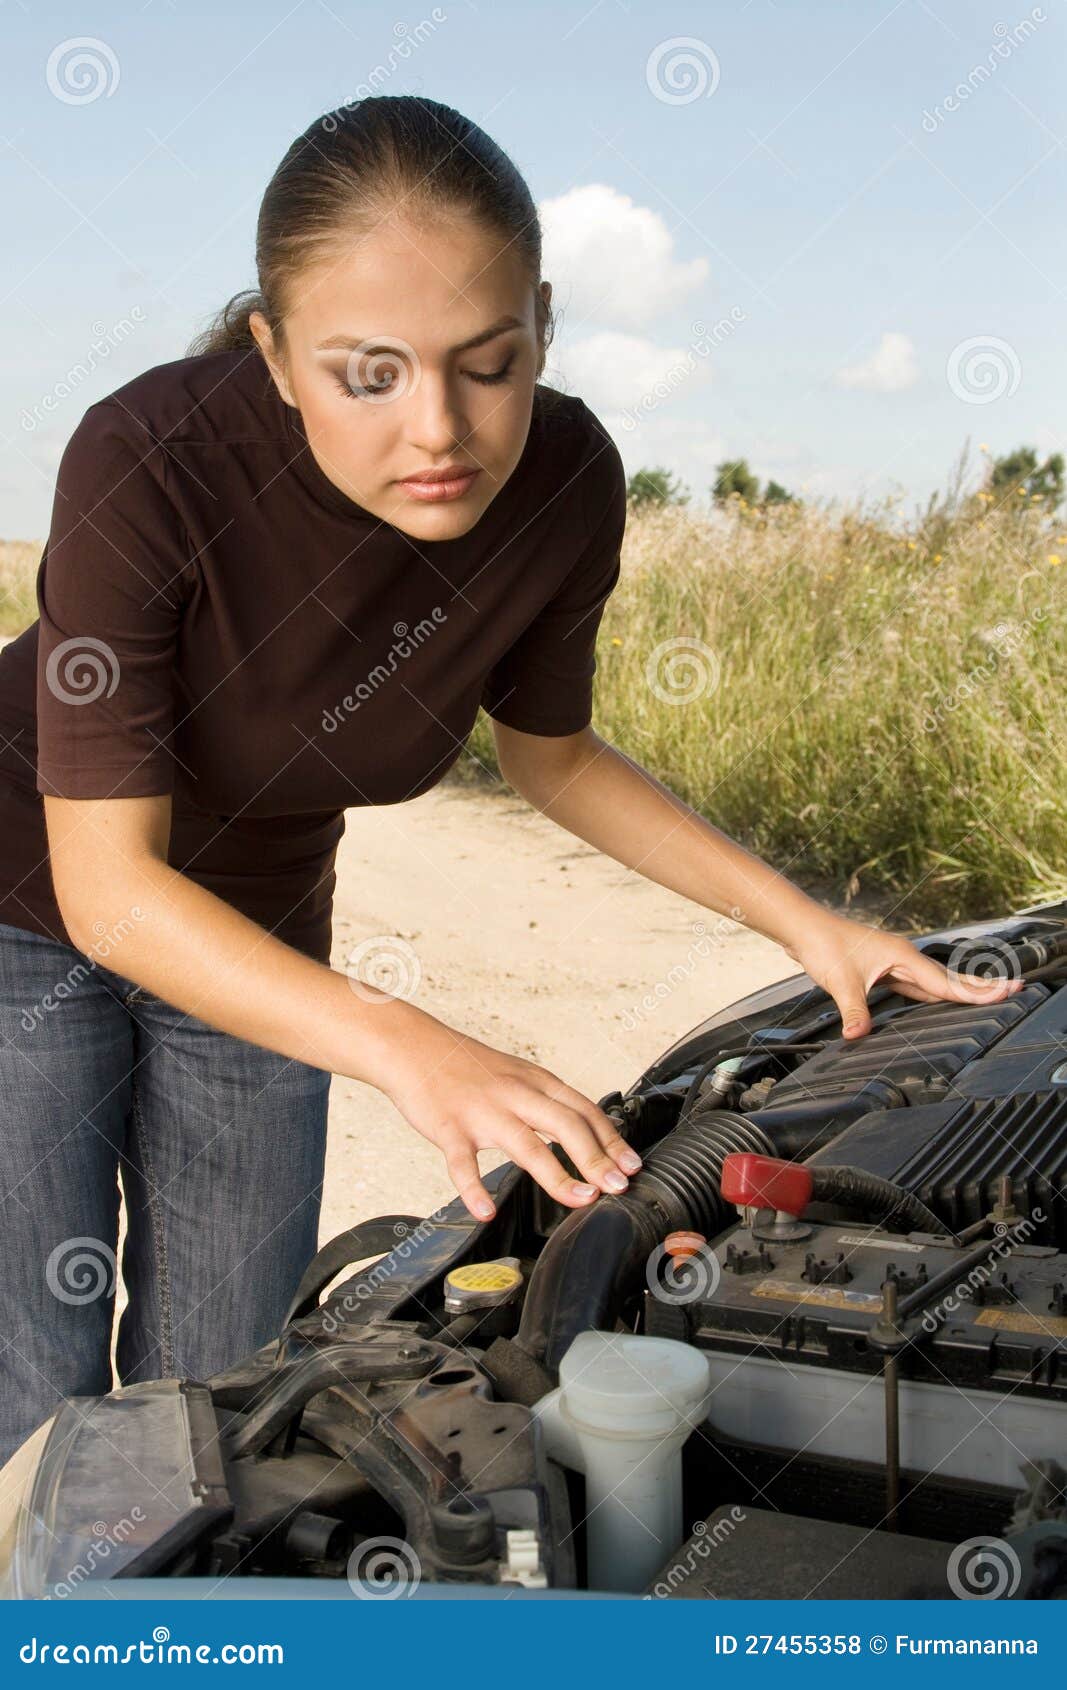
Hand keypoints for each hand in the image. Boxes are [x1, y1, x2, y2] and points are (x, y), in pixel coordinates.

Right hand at [380, 1014, 641, 1220]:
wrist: (413, 1047)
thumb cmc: (466, 1067)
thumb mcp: (517, 1074)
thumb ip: (547, 1103)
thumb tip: (583, 1133)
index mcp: (535, 1081)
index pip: (585, 1110)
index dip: (612, 1139)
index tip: (633, 1165)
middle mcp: (515, 1094)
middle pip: (566, 1125)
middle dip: (597, 1158)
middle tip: (618, 1187)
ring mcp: (483, 1111)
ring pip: (527, 1145)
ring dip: (558, 1176)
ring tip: (581, 1200)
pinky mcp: (450, 1127)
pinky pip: (463, 1163)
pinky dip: (474, 1189)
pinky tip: (486, 1211)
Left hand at [783, 911, 1024, 1039]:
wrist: (805, 928)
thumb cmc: (824, 945)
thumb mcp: (840, 983)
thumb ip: (854, 1011)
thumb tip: (859, 1035)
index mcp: (903, 956)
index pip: (946, 981)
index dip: (976, 992)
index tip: (1007, 992)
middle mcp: (904, 957)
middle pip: (949, 977)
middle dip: (981, 987)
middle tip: (1014, 989)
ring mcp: (895, 962)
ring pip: (935, 980)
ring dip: (960, 989)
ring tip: (989, 995)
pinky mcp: (884, 968)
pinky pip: (918, 984)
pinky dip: (935, 992)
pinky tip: (942, 999)